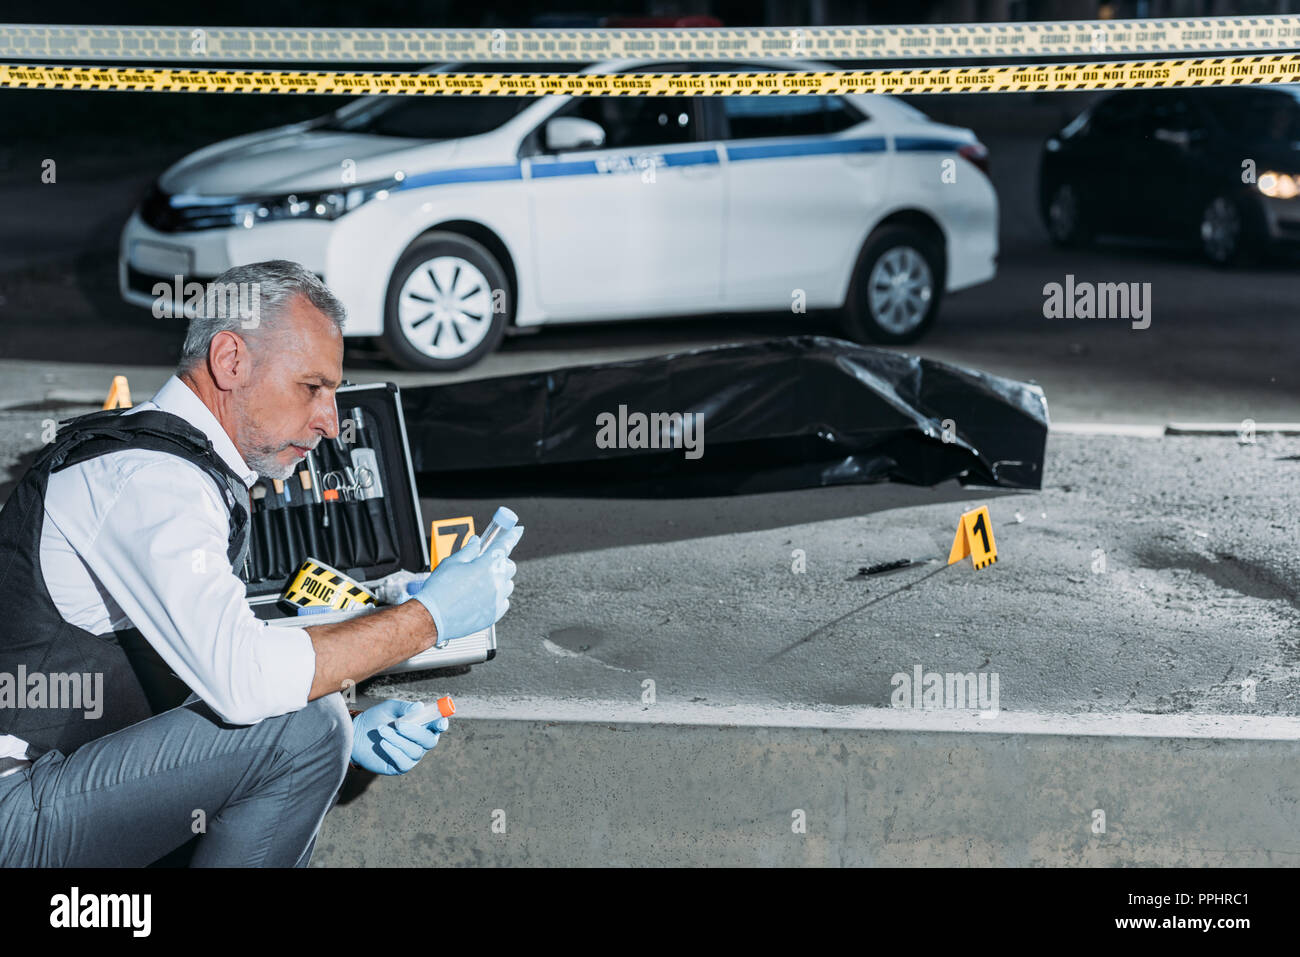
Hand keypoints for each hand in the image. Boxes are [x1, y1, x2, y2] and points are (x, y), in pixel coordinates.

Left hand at [351, 699, 449, 774]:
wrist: (356, 735)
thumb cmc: (376, 718)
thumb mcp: (389, 708)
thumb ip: (404, 708)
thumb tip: (419, 707)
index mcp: (422, 725)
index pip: (438, 726)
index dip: (441, 724)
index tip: (439, 722)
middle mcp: (420, 742)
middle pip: (430, 741)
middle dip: (416, 732)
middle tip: (399, 724)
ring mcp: (412, 756)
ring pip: (414, 750)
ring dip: (398, 739)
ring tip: (381, 730)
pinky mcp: (400, 767)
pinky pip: (404, 761)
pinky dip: (394, 751)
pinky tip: (383, 743)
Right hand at [413, 524, 523, 642]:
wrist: (432, 617)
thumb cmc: (439, 590)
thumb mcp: (452, 563)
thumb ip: (468, 550)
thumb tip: (476, 542)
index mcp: (487, 565)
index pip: (504, 545)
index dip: (512, 536)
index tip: (517, 531)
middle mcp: (496, 582)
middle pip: (509, 566)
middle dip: (500, 562)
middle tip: (485, 564)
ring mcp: (497, 599)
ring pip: (507, 585)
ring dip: (499, 580)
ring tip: (480, 584)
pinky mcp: (494, 614)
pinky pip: (503, 601)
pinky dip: (496, 597)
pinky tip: (481, 597)